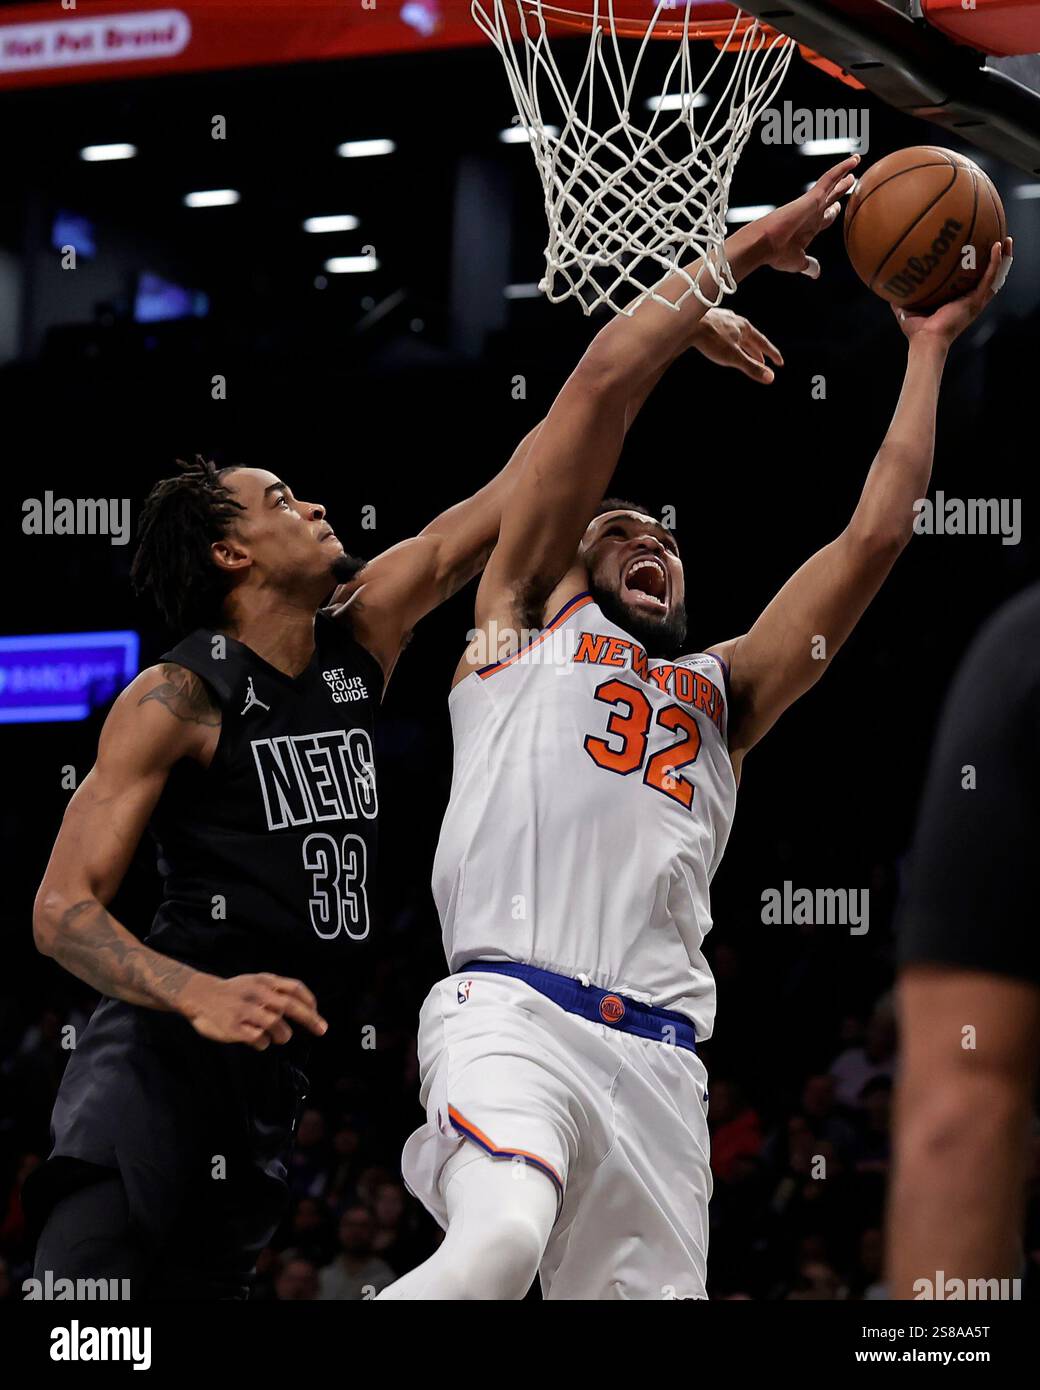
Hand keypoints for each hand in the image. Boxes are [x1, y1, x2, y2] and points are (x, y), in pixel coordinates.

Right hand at [180, 971, 327, 1048]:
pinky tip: (259, 1041)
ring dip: (283, 1035)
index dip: (310, 1002)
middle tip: (322, 1030)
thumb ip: (276, 989)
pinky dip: (264, 1043)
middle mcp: (257, 994)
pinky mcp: (235, 1027)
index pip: (294, 988)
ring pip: (276, 1025)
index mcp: (264, 981)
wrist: (199, 995)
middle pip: (290, 1007)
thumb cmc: (233, 991)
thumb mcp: (255, 981)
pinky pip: (259, 1039)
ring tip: (279, 1037)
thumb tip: (305, 1004)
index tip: (317, 1013)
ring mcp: (245, 1011)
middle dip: (310, 1020)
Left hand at [692, 307, 782, 383]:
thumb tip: (770, 378)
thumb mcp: (733, 357)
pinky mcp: (710, 319)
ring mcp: (722, 319)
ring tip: (745, 352)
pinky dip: (730, 339)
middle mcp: (736, 321)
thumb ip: (751, 368)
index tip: (779, 363)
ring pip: (737, 334)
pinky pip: (724, 330)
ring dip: (743, 345)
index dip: (772, 354)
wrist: (687, 322)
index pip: (763, 343)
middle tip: (763, 363)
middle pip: (751, 339)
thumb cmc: (710, 339)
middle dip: (757, 352)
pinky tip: (724, 339)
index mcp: (745, 328)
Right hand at [755, 155, 859, 277]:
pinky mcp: (812, 196)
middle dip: (840, 189)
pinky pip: (829, 178)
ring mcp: (812, 204)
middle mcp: (811, 213)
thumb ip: (809, 265)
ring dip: (844, 173)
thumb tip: (815, 273)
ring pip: (832, 184)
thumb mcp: (799, 262)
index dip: (832, 212)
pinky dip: (841, 169)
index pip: (825, 217)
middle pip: (830, 197)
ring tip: (855, 161)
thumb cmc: (778, 254)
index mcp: (809, 228)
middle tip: (850, 180)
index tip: (838, 207)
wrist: (766, 244)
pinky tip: (853, 161)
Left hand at [893, 238, 1012, 346]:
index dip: (974, 267)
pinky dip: (995, 262)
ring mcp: (975, 301)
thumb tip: (888, 284)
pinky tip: (998, 246)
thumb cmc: (916, 331)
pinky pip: (990, 278)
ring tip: (1006, 239)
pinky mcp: (976, 301)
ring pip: (995, 275)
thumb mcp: (906, 308)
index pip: (970, 280)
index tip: (975, 249)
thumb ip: (900, 296)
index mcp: (957, 301)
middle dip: (995, 259)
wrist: (925, 340)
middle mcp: (969, 300)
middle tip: (999, 240)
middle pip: (987, 276)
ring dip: (1003, 257)